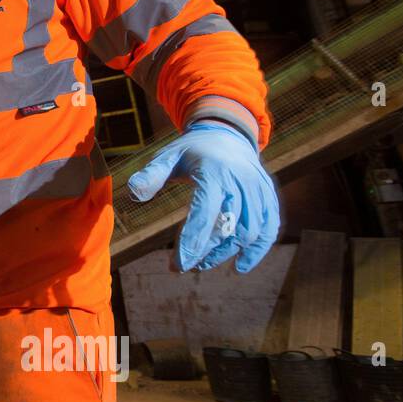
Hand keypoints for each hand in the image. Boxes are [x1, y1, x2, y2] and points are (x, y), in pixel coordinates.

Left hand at [126, 120, 279, 272]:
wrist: (226, 134)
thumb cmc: (191, 151)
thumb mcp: (167, 157)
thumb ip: (151, 175)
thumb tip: (132, 192)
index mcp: (213, 172)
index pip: (205, 212)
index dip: (193, 241)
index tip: (178, 265)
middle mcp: (239, 181)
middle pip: (228, 226)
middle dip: (206, 252)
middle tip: (184, 267)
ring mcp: (257, 189)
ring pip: (250, 231)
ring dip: (227, 253)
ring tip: (203, 265)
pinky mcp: (268, 197)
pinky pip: (269, 227)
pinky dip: (258, 249)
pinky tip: (240, 267)